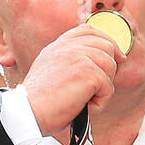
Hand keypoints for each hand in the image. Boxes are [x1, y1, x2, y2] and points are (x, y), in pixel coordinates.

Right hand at [21, 21, 126, 136]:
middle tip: (99, 88)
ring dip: (103, 89)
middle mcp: (68, 47)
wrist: (28, 114)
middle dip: (109, 68)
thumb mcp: (50, 72)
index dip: (106, 40)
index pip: (88, 30)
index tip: (116, 55)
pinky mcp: (88, 72)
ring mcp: (79, 57)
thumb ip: (68, 61)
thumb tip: (94, 64)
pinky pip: (108, 87)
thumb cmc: (38, 103)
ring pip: (110, 67)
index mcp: (58, 45)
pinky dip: (100, 102)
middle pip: (106, 46)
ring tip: (85, 100)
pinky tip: (84, 106)